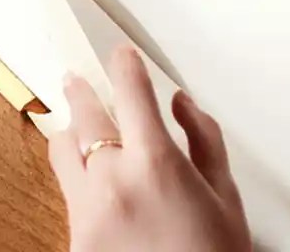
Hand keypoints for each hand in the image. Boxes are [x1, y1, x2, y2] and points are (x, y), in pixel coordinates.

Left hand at [48, 47, 251, 251]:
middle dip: (82, 91)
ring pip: (63, 150)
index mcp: (156, 162)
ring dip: (69, 132)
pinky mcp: (74, 238)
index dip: (124, 65)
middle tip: (78, 79)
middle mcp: (113, 179)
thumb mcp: (226, 197)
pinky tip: (85, 176)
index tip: (122, 55)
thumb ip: (205, 141)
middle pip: (85, 115)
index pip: (130, 91)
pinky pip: (68, 194)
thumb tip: (182, 106)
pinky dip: (77, 178)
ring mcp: (88, 209)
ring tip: (72, 123)